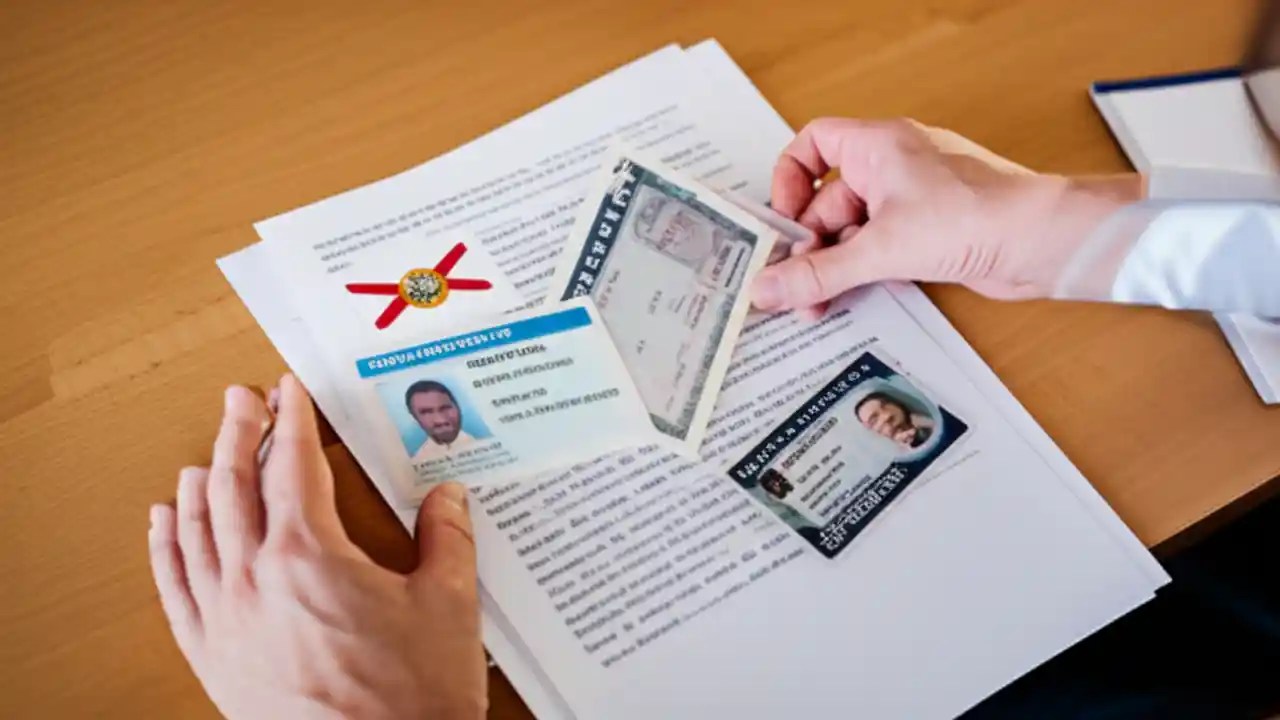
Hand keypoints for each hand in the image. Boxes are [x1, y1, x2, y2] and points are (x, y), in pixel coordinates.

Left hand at [147, 375, 485, 718]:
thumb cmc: (411, 702)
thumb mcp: (449, 606)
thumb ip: (447, 540)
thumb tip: (447, 497)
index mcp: (309, 556)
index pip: (292, 466)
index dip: (291, 420)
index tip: (287, 391)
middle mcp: (254, 580)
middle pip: (233, 486)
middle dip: (237, 434)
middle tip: (240, 400)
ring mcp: (226, 621)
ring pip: (196, 530)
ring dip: (199, 482)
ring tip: (205, 454)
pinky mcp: (213, 658)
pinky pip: (174, 588)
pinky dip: (165, 548)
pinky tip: (162, 525)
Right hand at [751, 118, 1143, 317]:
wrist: (1042, 241)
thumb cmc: (975, 216)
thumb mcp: (880, 248)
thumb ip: (819, 272)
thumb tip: (767, 287)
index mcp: (878, 146)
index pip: (815, 143)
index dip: (790, 179)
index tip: (782, 220)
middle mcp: (893, 167)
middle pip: (828, 200)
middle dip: (808, 245)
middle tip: (792, 285)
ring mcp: (912, 201)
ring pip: (853, 231)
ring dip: (832, 267)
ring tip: (815, 306)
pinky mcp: (929, 234)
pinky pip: (879, 249)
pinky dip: (861, 273)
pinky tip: (850, 301)